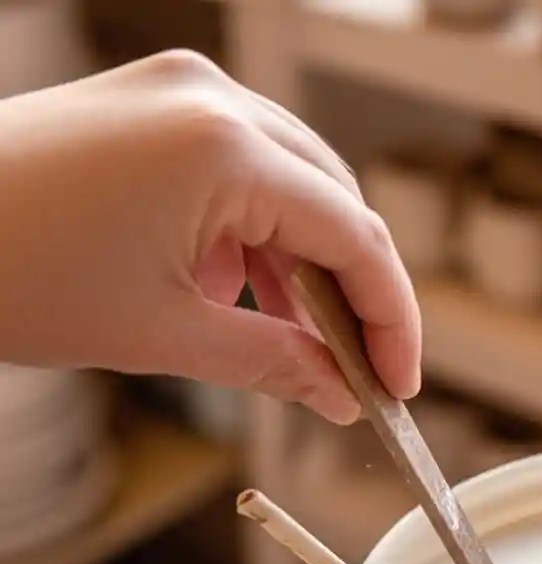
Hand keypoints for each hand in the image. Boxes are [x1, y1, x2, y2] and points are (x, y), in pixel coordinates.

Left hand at [0, 50, 421, 423]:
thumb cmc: (5, 271)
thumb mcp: (159, 333)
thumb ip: (274, 362)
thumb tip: (340, 392)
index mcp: (226, 150)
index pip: (356, 237)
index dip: (391, 318)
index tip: (398, 381)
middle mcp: (215, 99)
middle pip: (335, 202)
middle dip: (352, 290)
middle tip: (355, 367)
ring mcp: (182, 90)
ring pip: (295, 181)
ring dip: (304, 262)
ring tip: (293, 335)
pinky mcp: (154, 100)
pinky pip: (242, 163)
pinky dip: (255, 228)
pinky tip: (238, 285)